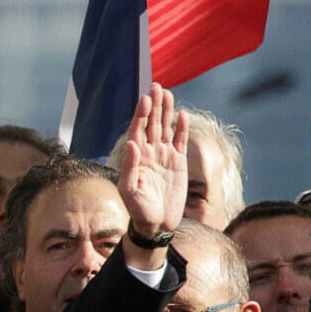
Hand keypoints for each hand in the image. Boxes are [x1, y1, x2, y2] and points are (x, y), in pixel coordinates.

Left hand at [116, 83, 187, 245]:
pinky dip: (181, 128)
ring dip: (166, 111)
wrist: (156, 225)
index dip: (141, 114)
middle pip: (151, 124)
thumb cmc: (138, 210)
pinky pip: (179, 141)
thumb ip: (129, 166)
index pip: (137, 130)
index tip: (145, 99)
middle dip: (153, 105)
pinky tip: (181, 114)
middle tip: (155, 86)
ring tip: (167, 92)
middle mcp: (148, 153)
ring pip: (165, 128)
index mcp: (135, 157)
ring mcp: (163, 156)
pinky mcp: (178, 163)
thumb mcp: (129, 190)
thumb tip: (132, 144)